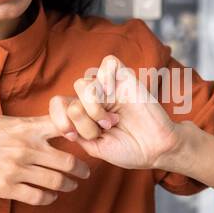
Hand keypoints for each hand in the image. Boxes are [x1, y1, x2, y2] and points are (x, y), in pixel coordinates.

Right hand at [0, 115, 90, 204]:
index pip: (64, 127)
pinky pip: (37, 196)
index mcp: (25, 127)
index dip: (80, 133)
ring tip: (72, 186)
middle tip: (85, 172)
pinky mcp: (6, 187)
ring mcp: (16, 169)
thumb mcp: (0, 121)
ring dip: (68, 185)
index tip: (86, 140)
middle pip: (67, 161)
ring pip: (56, 181)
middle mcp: (25, 148)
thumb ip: (24, 126)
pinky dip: (49, 198)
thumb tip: (43, 128)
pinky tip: (50, 197)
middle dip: (80, 168)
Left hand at [47, 55, 181, 169]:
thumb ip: (77, 133)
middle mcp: (93, 99)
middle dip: (82, 120)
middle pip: (68, 98)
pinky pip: (108, 62)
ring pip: (82, 83)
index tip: (72, 135)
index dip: (58, 118)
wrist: (156, 149)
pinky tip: (114, 95)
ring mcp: (109, 88)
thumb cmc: (128, 150)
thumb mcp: (95, 148)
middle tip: (103, 130)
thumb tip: (63, 120)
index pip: (58, 104)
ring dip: (92, 106)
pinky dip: (107, 77)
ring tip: (111, 121)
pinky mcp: (126, 78)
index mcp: (83, 114)